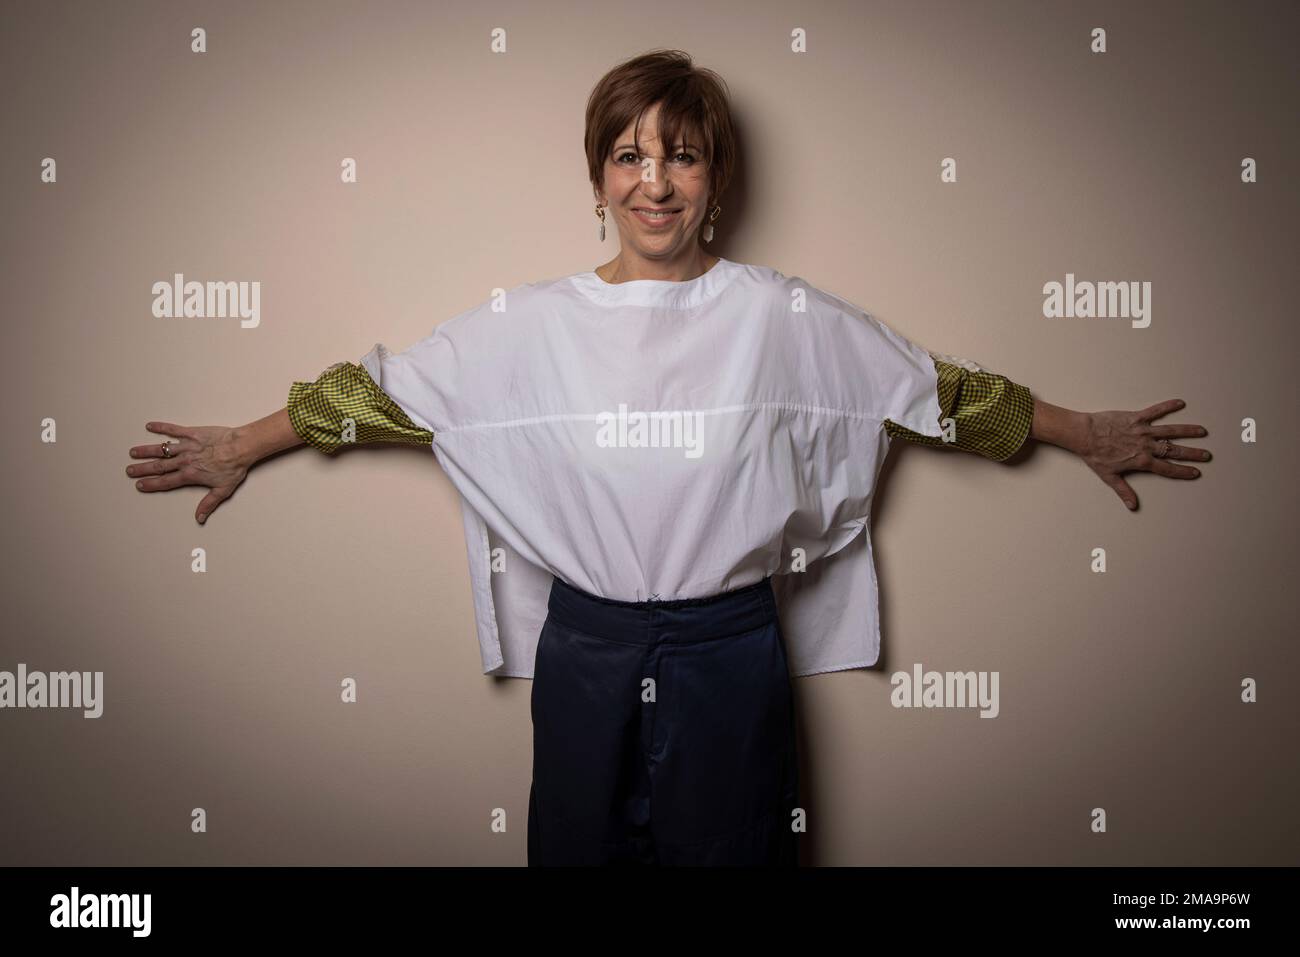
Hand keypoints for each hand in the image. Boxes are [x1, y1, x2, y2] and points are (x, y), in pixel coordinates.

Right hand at [126, 422, 249, 524]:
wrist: (241, 447)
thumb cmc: (234, 468)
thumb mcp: (223, 490)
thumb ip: (208, 503)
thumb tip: (200, 518)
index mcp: (190, 475)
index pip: (166, 482)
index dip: (152, 484)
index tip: (140, 485)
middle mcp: (185, 461)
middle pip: (159, 466)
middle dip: (143, 469)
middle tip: (129, 471)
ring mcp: (187, 446)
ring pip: (162, 449)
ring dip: (146, 451)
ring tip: (133, 452)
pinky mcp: (192, 434)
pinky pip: (173, 429)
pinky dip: (161, 427)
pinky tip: (150, 426)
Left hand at [1077, 399, 1209, 510]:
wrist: (1084, 435)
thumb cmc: (1095, 455)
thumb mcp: (1109, 477)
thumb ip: (1123, 491)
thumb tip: (1132, 506)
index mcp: (1141, 461)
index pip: (1167, 468)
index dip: (1183, 471)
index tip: (1196, 472)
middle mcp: (1146, 445)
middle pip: (1174, 450)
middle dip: (1192, 453)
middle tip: (1207, 455)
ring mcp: (1142, 430)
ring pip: (1170, 430)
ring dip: (1187, 431)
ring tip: (1202, 431)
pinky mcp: (1136, 417)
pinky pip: (1155, 411)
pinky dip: (1167, 406)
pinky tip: (1180, 403)